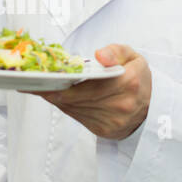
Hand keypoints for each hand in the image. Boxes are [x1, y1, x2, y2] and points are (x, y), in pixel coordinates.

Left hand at [32, 44, 150, 140]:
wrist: (151, 108)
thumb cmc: (138, 79)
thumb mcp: (133, 57)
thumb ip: (116, 51)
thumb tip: (99, 55)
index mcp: (129, 82)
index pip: (89, 83)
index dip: (62, 82)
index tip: (42, 77)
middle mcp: (120, 104)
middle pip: (75, 98)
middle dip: (51, 89)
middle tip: (30, 80)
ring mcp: (112, 121)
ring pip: (73, 108)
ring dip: (55, 97)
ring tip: (39, 86)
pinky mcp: (104, 130)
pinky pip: (76, 117)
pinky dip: (64, 105)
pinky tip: (56, 95)